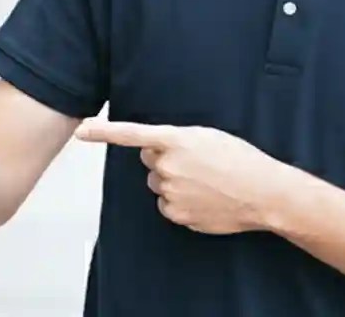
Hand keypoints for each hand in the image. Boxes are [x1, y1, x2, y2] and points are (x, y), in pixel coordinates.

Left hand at [75, 120, 291, 234]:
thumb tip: (161, 151)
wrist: (263, 192)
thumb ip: (180, 140)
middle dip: (164, 160)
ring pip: (159, 184)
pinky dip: (181, 202)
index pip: (133, 134)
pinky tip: (205, 198)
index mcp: (177, 141)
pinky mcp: (177, 215)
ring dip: (174, 182)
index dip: (104, 132)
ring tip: (206, 182)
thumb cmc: (243, 160)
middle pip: (149, 161)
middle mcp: (168, 166)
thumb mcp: (211, 137)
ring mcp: (170, 193)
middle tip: (194, 162)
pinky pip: (168, 206)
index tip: (82, 130)